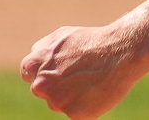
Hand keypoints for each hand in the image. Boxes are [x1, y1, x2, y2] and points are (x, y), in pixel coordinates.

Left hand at [20, 25, 144, 118]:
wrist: (120, 50)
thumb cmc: (92, 40)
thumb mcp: (61, 36)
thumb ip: (42, 51)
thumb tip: (34, 61)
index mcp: (33, 64)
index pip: (28, 75)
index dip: (44, 72)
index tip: (58, 71)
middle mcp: (41, 85)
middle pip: (43, 91)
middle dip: (56, 86)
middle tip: (78, 75)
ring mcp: (57, 101)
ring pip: (59, 104)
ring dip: (71, 97)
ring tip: (90, 80)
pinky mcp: (74, 114)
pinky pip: (76, 113)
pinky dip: (85, 105)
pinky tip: (96, 90)